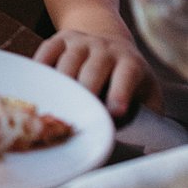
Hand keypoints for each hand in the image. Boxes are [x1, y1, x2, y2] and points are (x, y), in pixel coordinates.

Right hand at [34, 27, 160, 120]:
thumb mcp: (147, 93)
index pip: (126, 76)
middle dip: (84, 94)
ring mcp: (82, 41)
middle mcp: (106, 48)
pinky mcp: (61, 38)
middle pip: (92, 70)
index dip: (120, 93)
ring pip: (67, 63)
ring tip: (56, 108)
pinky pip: (47, 51)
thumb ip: (148, 115)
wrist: (111, 44)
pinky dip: (41, 69)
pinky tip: (39, 87)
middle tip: (77, 117)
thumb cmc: (130, 80)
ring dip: (61, 86)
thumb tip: (144, 148)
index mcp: (130, 63)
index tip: (114, 112)